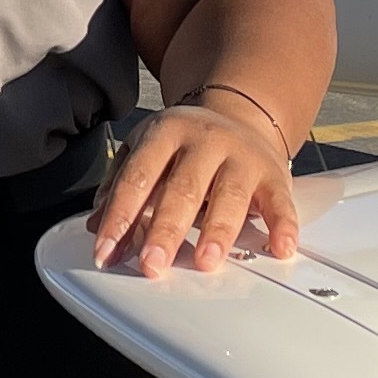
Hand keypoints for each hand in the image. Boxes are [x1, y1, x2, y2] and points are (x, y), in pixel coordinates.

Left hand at [86, 98, 301, 275]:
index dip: (120, 216)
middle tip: (151, 263)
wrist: (239, 115)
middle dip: (165, 229)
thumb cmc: (185, 145)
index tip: (106, 250)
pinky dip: (282, 226)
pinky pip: (280, 202)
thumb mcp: (146, 151)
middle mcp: (205, 141)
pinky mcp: (273, 174)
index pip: (138, 177)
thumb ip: (120, 186)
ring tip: (205, 261)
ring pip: (229, 194)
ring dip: (217, 230)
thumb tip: (95, 225)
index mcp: (166, 133)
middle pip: (183, 189)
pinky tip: (279, 248)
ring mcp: (241, 156)